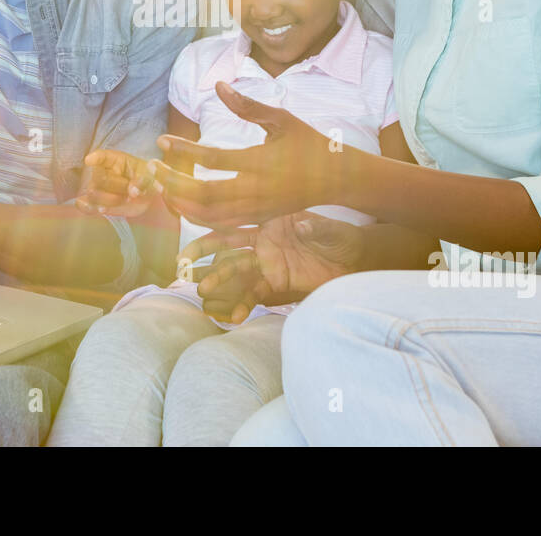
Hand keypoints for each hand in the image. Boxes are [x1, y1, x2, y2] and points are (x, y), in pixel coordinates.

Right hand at [76, 149, 160, 220]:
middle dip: (117, 187)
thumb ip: (143, 182)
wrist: (147, 194)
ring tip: (125, 199)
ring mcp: (98, 188)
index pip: (102, 156)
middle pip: (100, 179)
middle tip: (132, 192)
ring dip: (111, 200)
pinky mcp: (97, 204)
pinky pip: (86, 206)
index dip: (95, 158)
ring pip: (93, 194)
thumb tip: (132, 190)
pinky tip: (101, 209)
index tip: (90, 160)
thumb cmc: (147, 179)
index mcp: (115, 160)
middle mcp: (102, 172)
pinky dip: (89, 208)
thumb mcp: (151, 177)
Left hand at [150, 81, 347, 227]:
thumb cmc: (308, 143)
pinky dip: (197, 216)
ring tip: (160, 185)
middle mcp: (256, 190)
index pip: (213, 159)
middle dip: (173, 182)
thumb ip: (248, 106)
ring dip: (180, 202)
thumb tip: (218, 86)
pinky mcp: (257, 220)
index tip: (161, 142)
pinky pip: (220, 224)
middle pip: (204, 193)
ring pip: (209, 215)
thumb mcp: (282, 119)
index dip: (184, 151)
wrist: (337, 179)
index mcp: (260, 162)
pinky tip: (181, 203)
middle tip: (151, 168)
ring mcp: (256, 209)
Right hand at [184, 212, 366, 312]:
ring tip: (204, 297)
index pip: (237, 224)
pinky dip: (242, 305)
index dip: (213, 229)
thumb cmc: (341, 237)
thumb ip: (316, 228)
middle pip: (226, 250)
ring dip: (219, 285)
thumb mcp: (332, 230)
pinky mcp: (276, 284)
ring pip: (235, 274)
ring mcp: (267, 264)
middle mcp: (263, 242)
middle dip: (204, 260)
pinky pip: (253, 294)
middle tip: (185, 273)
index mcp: (270, 222)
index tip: (193, 236)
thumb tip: (301, 227)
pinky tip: (234, 317)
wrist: (355, 261)